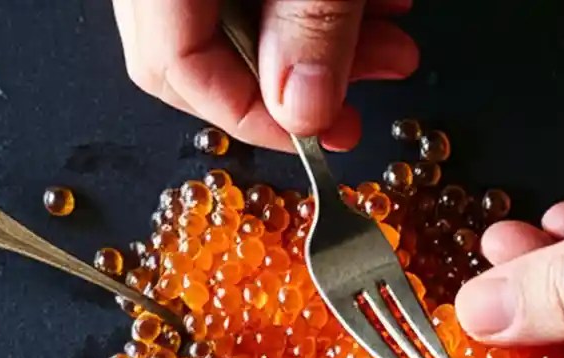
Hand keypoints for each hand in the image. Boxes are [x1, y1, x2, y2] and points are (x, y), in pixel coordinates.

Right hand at [111, 0, 418, 151]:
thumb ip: (309, 23)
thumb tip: (304, 111)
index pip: (174, 69)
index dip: (252, 116)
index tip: (322, 136)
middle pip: (195, 50)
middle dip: (298, 79)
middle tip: (372, 86)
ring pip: (225, 15)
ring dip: (317, 37)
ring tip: (389, 38)